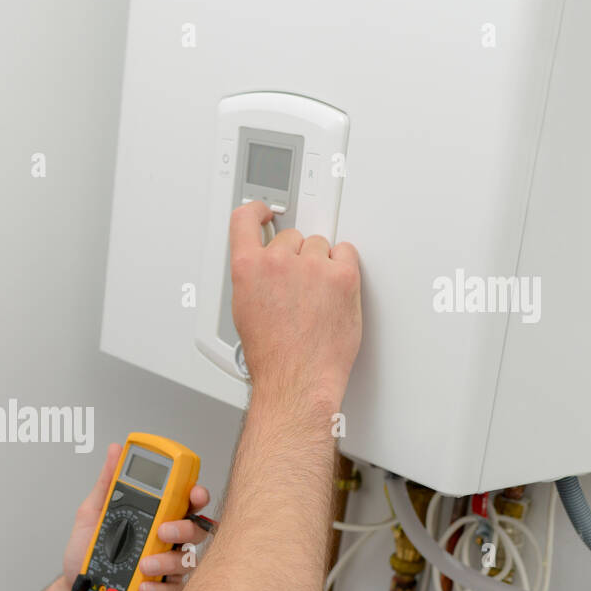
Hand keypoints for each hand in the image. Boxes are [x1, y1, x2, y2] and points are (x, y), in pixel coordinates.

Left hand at [62, 443, 212, 590]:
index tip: (193, 492)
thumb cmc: (87, 555)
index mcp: (155, 519)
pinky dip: (159, 588)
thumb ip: (108, 484)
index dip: (196, 494)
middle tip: (162, 530)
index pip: (185, 503)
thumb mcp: (91, 515)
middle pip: (196, 531)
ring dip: (167, 561)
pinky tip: (143, 584)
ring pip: (187, 562)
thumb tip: (115, 452)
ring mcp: (167, 569)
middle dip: (185, 528)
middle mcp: (166, 543)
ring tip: (143, 564)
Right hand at [228, 198, 361, 409]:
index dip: (257, 211)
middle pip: (293, 237)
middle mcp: (278, 262)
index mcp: (248, 269)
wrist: (297, 378)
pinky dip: (344, 269)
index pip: (245, 220)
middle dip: (297, 257)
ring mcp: (312, 266)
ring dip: (321, 265)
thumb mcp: (244, 312)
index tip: (265, 211)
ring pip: (320, 246)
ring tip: (317, 299)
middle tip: (301, 288)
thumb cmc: (273, 356)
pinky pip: (346, 253)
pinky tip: (334, 293)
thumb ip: (254, 280)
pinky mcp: (342, 274)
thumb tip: (264, 271)